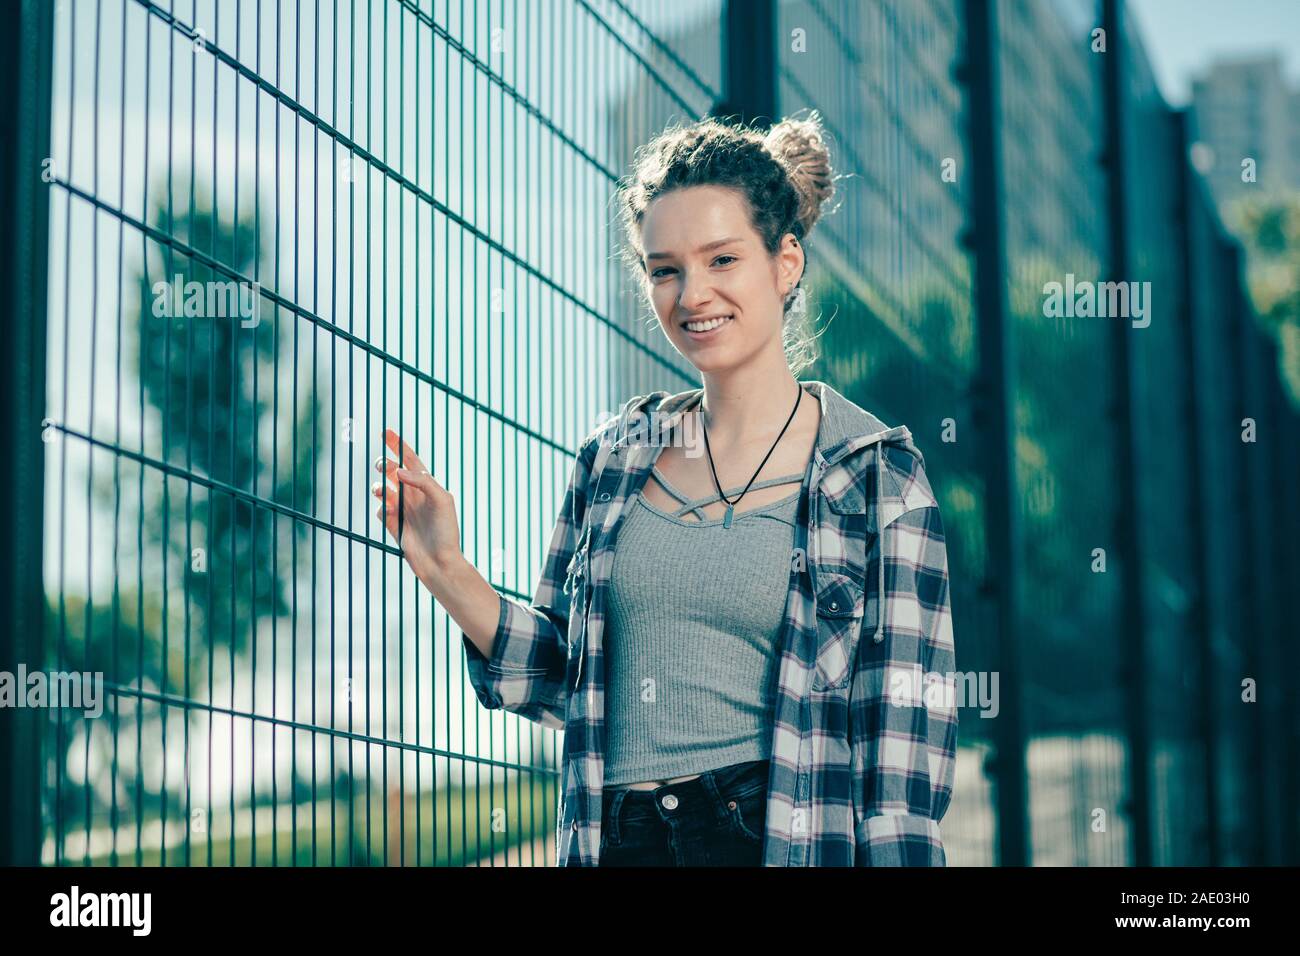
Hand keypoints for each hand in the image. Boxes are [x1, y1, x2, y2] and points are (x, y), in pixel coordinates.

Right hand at [372, 428, 462, 589]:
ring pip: (384, 489)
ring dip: (379, 486)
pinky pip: (382, 510)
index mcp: (427, 486)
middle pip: (393, 471)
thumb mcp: (441, 500)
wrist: (440, 563)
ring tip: (380, 489)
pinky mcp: (394, 526)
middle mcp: (414, 495)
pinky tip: (389, 512)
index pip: (410, 460)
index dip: (398, 444)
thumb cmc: (446, 531)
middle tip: (383, 466)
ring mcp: (404, 510)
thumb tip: (399, 472)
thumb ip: (422, 481)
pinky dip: (383, 507)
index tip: (386, 431)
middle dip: (385, 465)